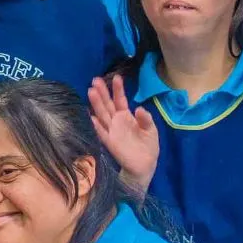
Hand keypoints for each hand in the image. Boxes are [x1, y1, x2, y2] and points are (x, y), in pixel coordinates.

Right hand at [89, 74, 158, 193]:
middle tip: (95, 80)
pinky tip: (90, 116)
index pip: (120, 100)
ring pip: (102, 115)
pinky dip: (96, 125)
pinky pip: (101, 133)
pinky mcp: (110, 142)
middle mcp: (117, 122)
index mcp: (127, 117)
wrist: (145, 165)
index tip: (116, 77)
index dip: (118, 89)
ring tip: (90, 91)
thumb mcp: (151, 130)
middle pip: (107, 105)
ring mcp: (112, 131)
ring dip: (96, 104)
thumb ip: (146, 119)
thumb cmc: (148, 147)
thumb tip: (139, 108)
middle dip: (102, 92)